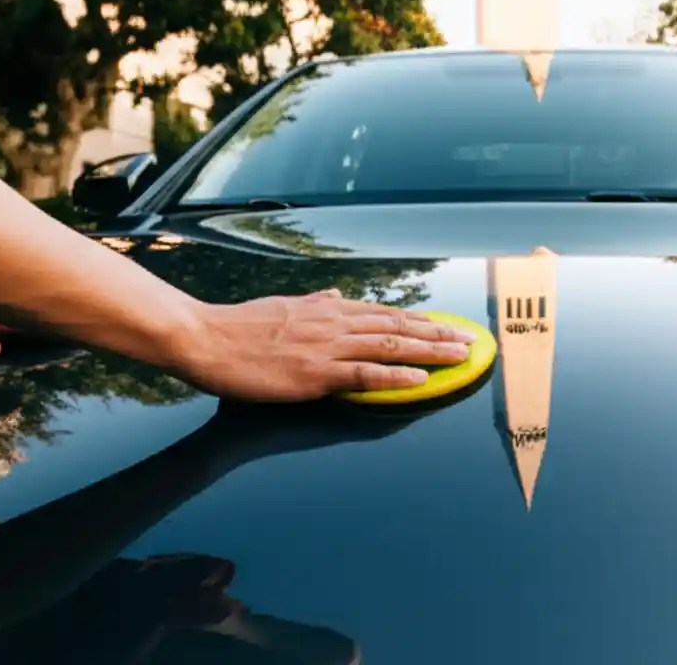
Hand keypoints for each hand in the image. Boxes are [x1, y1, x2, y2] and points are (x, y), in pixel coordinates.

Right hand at [174, 289, 473, 401]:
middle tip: (470, 341)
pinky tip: (420, 379)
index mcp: (328, 311)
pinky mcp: (315, 373)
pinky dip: (396, 376)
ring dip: (430, 352)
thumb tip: (335, 296)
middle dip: (438, 335)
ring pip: (390, 347)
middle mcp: (335, 324)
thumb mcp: (284, 306)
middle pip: (398, 328)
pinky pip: (365, 374)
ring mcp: (327, 348)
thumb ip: (314, 304)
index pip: (385, 315)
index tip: (446, 326)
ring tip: (460, 356)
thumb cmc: (240, 326)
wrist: (206, 337)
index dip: (420, 322)